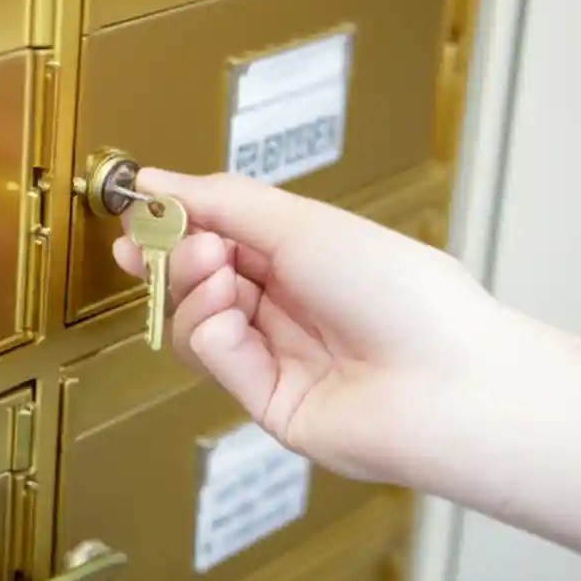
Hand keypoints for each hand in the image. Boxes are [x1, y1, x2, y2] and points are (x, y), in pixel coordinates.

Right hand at [113, 169, 500, 483]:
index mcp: (303, 255)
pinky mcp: (267, 401)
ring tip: (216, 271)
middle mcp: (289, 304)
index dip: (175, 220)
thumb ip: (222, 201)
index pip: (219, 232)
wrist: (444, 381)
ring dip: (192, 289)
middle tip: (171, 240)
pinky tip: (232, 322)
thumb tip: (156, 179)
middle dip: (177, 253)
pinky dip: (211, 334)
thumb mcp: (302, 223)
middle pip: (200, 277)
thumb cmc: (399, 292)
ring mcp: (277, 355)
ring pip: (197, 318)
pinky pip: (214, 360)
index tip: (136, 205)